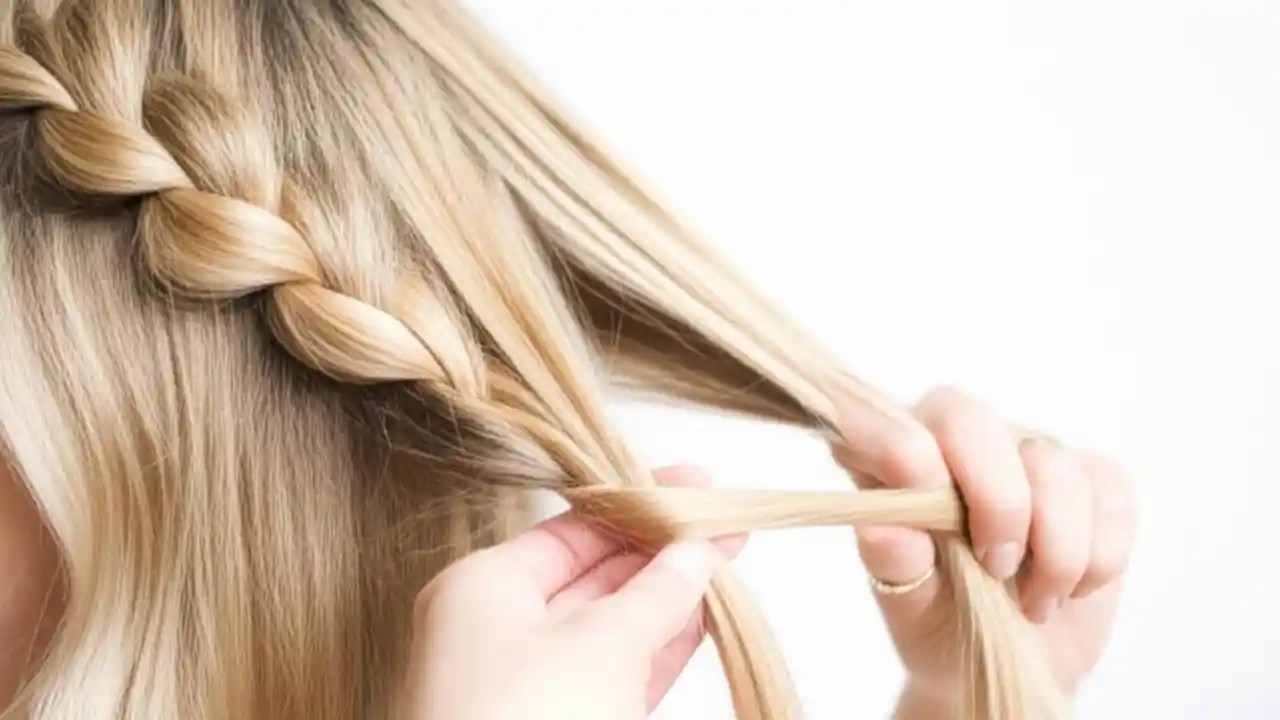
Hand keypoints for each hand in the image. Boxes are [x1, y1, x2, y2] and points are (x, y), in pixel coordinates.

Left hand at [398, 467, 742, 719]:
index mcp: (481, 589)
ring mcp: (531, 684)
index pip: (569, 528)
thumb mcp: (600, 642)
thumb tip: (694, 553)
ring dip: (670, 597)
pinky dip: (661, 647)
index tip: (690, 483)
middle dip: (660, 549)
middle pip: (594, 572)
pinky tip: (704, 619)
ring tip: (728, 559)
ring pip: (612, 625)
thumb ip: (656, 593)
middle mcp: (498, 631)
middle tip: (723, 521)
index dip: (635, 502)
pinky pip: (619, 672)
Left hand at [833, 387, 1136, 714]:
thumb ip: (895, 564)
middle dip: (995, 500)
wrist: (1007, 664)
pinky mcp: (1093, 478)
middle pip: (972, 422)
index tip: (918, 484)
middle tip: (995, 567)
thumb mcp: (909, 608)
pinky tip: (1068, 588)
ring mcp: (1028, 451)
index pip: (880, 419)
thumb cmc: (940, 625)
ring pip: (1052, 464)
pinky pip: (1110, 497)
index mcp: (891, 461)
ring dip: (1053, 549)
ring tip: (1030, 601)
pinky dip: (1098, 558)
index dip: (897, 442)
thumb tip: (880, 527)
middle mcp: (957, 441)